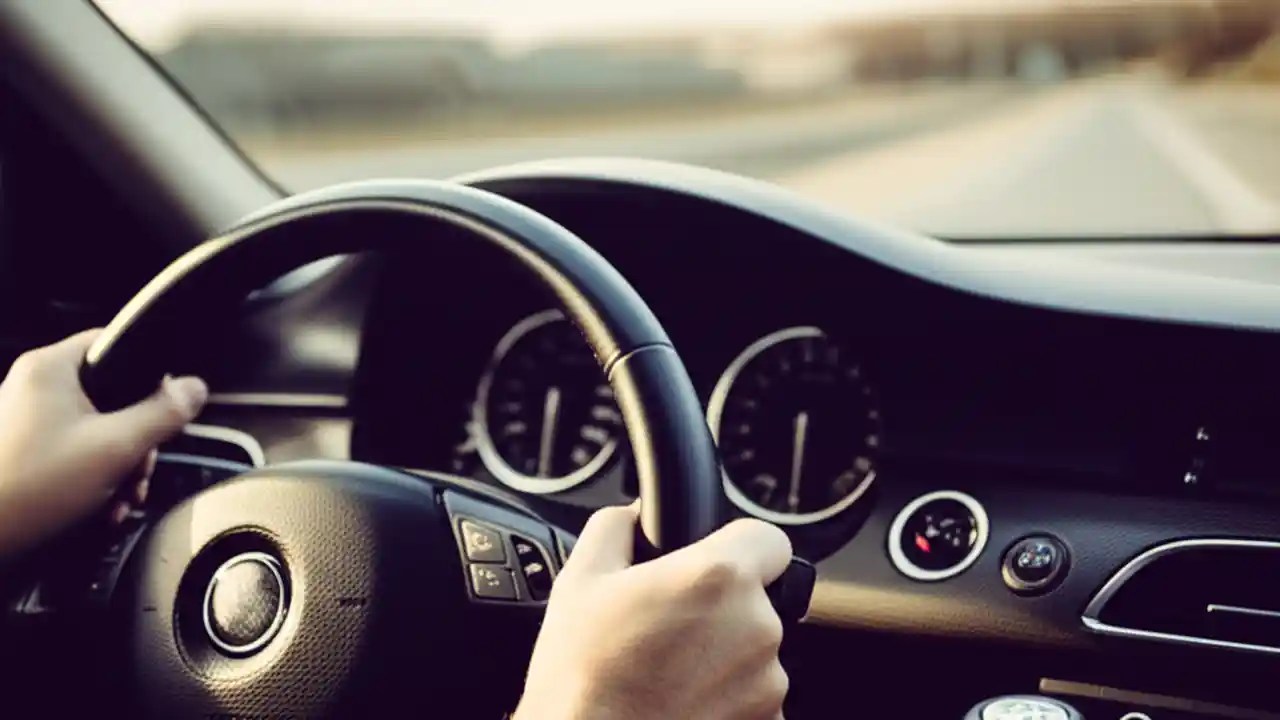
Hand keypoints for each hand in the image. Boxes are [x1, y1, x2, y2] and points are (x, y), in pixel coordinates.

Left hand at [0, 329, 207, 557]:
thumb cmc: (39, 484)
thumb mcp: (115, 448)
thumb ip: (162, 414)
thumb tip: (196, 387)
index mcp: (51, 368)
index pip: (116, 344)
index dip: (152, 373)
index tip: (169, 410)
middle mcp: (35, 384)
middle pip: (112, 394)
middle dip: (138, 439)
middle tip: (142, 472)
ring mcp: (26, 418)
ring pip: (98, 427)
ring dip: (122, 464)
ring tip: (126, 499)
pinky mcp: (22, 449)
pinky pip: (75, 449)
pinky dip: (96, 475)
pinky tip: (106, 507)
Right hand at [515, 504, 792, 719]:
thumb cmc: (582, 677)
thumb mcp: (580, 579)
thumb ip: (617, 526)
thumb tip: (636, 515)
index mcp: (718, 578)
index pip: (769, 538)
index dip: (740, 546)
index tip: (714, 562)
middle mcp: (756, 628)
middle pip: (758, 599)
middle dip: (720, 609)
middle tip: (667, 629)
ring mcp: (768, 684)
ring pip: (755, 651)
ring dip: (723, 657)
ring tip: (668, 673)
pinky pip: (754, 697)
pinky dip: (727, 699)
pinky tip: (681, 703)